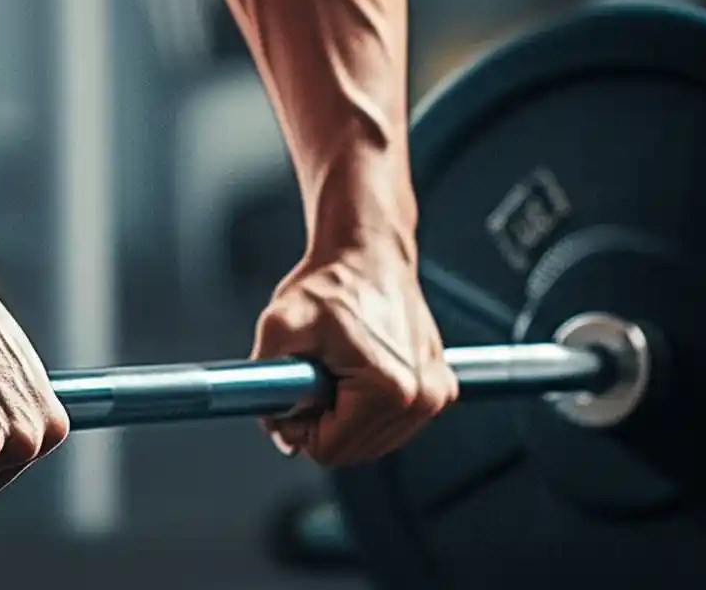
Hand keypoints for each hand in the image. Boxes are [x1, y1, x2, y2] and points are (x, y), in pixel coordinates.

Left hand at [254, 241, 457, 464]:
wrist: (367, 254)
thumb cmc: (330, 284)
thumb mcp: (279, 327)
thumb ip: (266, 385)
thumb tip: (279, 432)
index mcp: (388, 389)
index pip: (330, 451)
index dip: (299, 426)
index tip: (295, 391)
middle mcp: (422, 397)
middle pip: (352, 452)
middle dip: (323, 421)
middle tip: (314, 374)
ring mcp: (436, 394)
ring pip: (370, 442)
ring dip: (343, 415)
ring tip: (336, 367)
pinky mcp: (440, 389)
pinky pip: (389, 425)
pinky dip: (365, 408)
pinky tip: (356, 370)